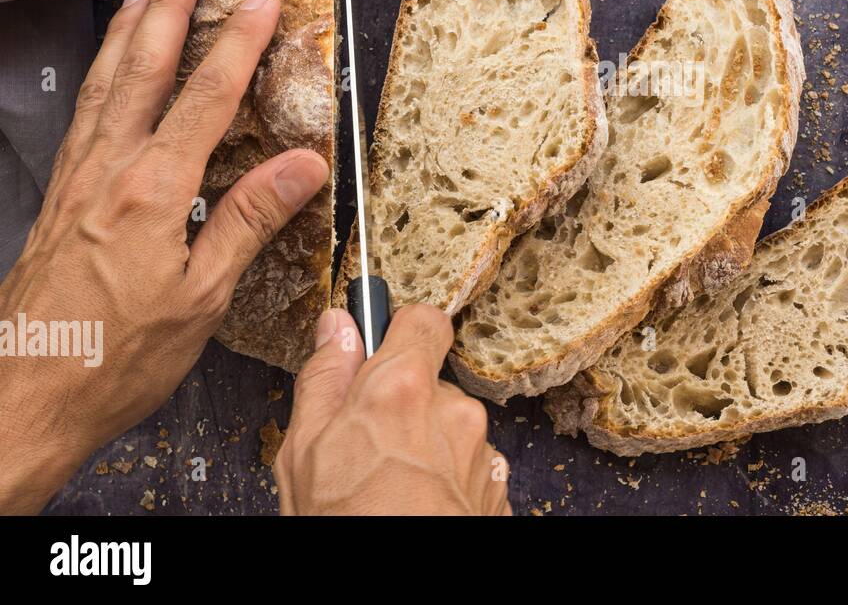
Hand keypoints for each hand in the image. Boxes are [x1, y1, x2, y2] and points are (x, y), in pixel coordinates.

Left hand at [0, 0, 327, 513]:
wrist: (24, 395)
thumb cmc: (114, 357)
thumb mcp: (202, 297)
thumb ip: (250, 220)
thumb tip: (303, 167)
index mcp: (152, 191)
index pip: (206, 97)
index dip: (238, 44)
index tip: (261, 1)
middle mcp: (108, 172)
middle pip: (142, 70)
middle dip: (169, 12)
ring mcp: (77, 181)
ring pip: (104, 84)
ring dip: (127, 31)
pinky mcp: (60, 200)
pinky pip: (84, 114)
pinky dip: (100, 76)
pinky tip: (108, 72)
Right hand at [275, 306, 510, 514]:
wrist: (403, 590)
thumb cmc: (347, 521)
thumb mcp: (304, 448)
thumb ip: (324, 377)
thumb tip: (337, 327)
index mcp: (402, 386)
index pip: (421, 318)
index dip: (399, 330)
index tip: (378, 347)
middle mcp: (452, 409)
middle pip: (429, 382)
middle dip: (402, 404)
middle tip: (366, 446)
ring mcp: (480, 448)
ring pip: (449, 427)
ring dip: (425, 446)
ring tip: (388, 487)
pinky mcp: (495, 484)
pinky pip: (468, 464)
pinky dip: (446, 479)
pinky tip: (416, 505)